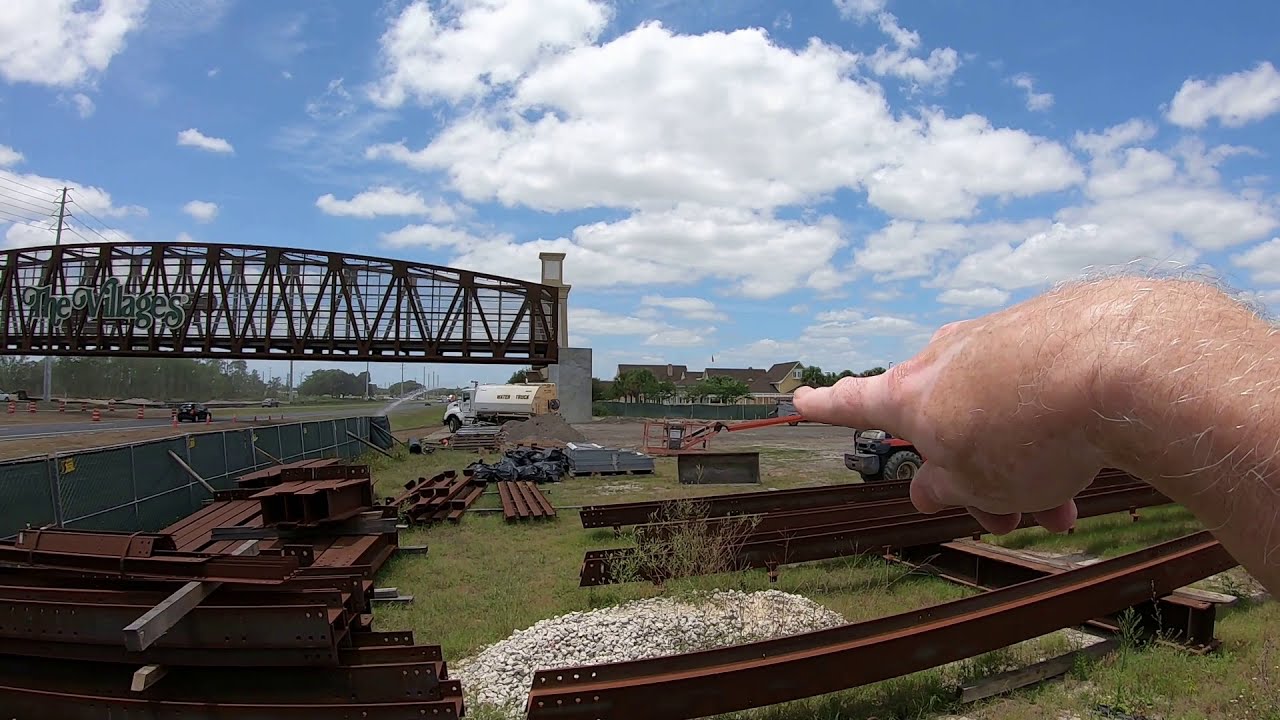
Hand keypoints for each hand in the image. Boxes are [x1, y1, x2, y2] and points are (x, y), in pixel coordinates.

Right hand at [793, 284, 1123, 533]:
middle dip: (974, 477)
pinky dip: (1055, 430)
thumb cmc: (1029, 429)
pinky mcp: (1052, 329)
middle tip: (1007, 519)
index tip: (801, 398)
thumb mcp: (974, 482)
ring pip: (1001, 414)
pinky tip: (1092, 458)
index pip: (854, 401)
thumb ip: (944, 485)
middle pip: (946, 425)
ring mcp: (1000, 338)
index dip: (827, 407)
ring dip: (1024, 465)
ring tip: (1063, 510)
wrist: (1118, 363)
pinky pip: (1040, 391)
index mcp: (912, 393)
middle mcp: (948, 357)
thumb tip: (928, 486)